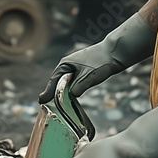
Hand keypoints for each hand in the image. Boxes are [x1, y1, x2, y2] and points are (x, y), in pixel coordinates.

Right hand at [39, 14, 155, 103]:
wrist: (116, 53)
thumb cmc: (102, 62)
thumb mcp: (90, 76)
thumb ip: (80, 86)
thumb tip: (72, 95)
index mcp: (65, 64)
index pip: (53, 80)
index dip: (47, 91)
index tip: (41, 101)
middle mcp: (68, 65)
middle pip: (57, 82)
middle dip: (52, 93)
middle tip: (45, 104)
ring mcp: (75, 67)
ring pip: (65, 82)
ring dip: (61, 92)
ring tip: (55, 104)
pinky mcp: (82, 71)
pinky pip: (72, 82)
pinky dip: (69, 90)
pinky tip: (70, 97)